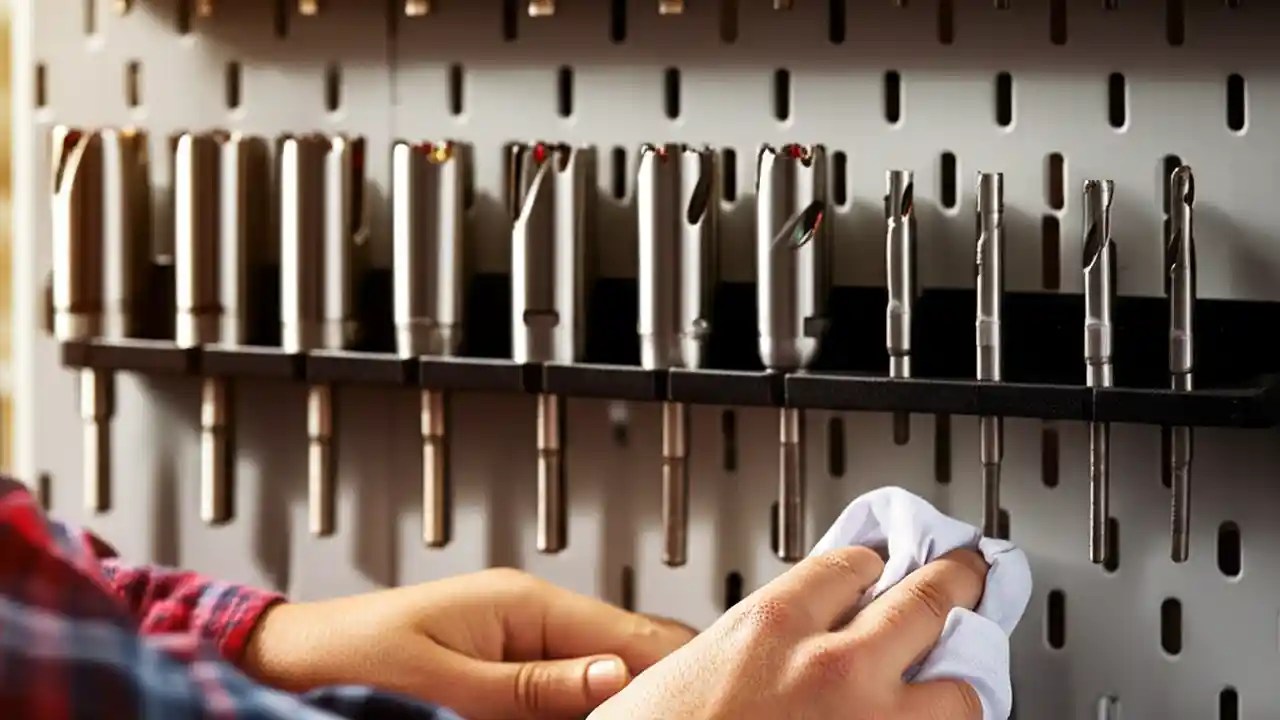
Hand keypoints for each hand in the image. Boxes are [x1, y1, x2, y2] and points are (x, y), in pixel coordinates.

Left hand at [241, 568, 696, 718]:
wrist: (299, 662)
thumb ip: (535, 686)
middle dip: (661, 684)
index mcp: (526, 604)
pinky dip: (591, 712)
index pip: (629, 634)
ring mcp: (524, 646)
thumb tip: (613, 682)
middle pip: (627, 651)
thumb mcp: (449, 680)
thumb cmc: (355, 657)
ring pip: (603, 675)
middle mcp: (533, 619)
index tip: (710, 695)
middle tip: (697, 714)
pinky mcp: (509, 673)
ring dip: (628, 702)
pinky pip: (569, 692)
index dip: (676, 665)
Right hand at [589, 547, 988, 719]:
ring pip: (960, 690)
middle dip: (956, 581)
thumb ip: (748, 645)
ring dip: (961, 679)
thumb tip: (775, 643)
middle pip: (926, 603)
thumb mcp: (690, 667)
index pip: (852, 564)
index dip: (872, 563)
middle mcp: (833, 670)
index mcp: (773, 625)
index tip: (882, 564)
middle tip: (969, 573)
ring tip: (962, 672)